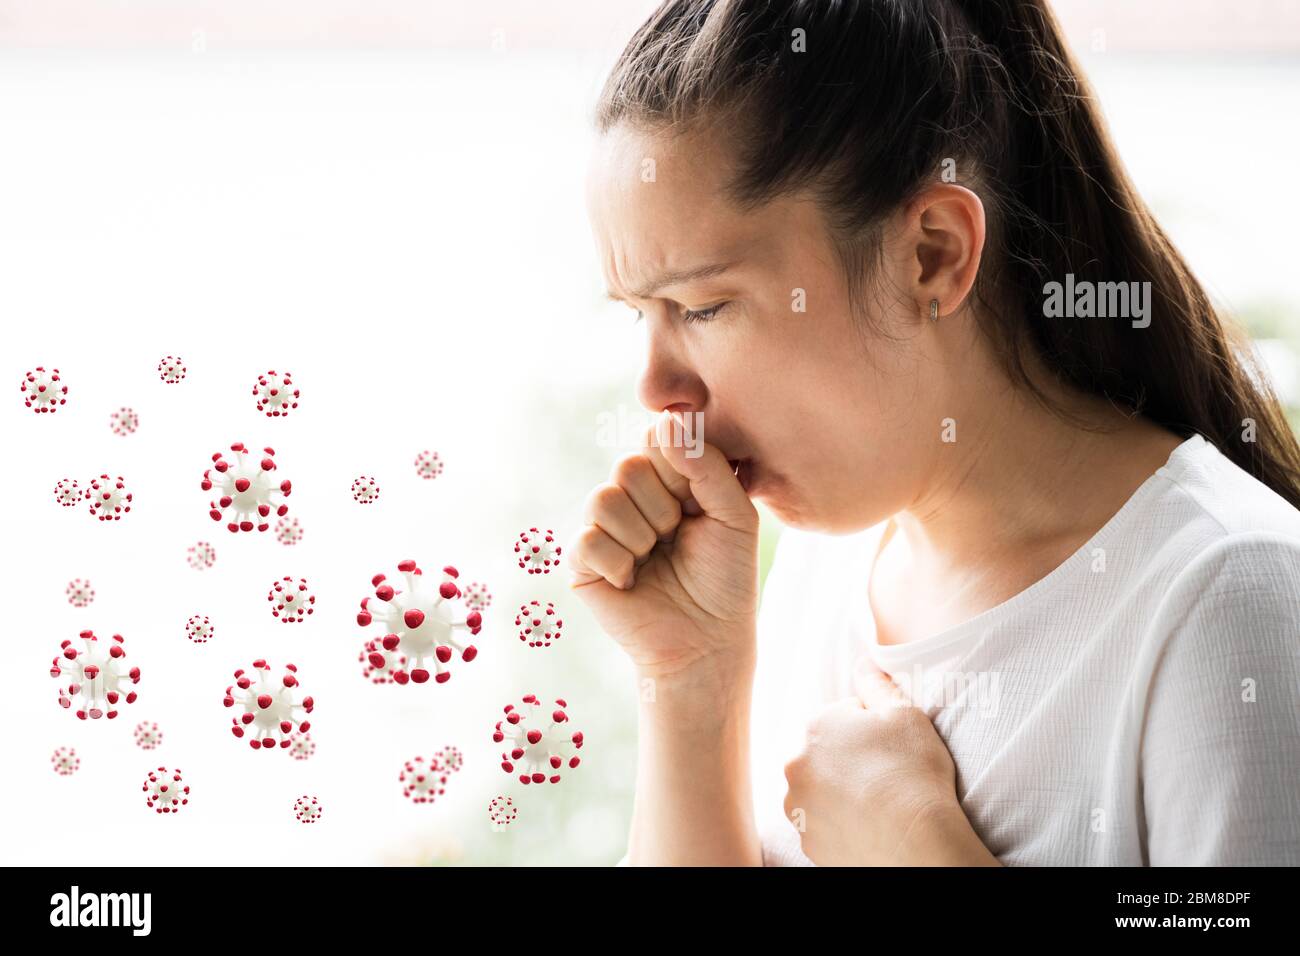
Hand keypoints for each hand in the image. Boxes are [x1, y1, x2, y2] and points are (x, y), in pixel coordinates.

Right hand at [569, 410, 759, 681]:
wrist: (708, 641)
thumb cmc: (726, 578)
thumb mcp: (735, 516)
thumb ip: (708, 466)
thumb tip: (666, 421)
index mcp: (668, 479)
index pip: (657, 439)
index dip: (680, 469)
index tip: (698, 504)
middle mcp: (632, 497)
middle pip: (628, 466)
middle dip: (663, 507)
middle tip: (677, 537)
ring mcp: (604, 528)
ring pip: (604, 499)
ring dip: (641, 536)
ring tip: (655, 559)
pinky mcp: (582, 563)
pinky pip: (587, 540)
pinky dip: (618, 564)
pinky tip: (633, 582)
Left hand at [783, 657, 999, 865]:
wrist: (915, 843)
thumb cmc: (912, 772)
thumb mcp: (903, 713)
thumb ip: (876, 683)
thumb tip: (862, 661)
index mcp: (816, 726)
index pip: (843, 718)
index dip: (872, 731)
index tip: (890, 749)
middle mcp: (795, 764)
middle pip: (826, 753)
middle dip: (849, 759)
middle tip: (885, 776)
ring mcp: (797, 806)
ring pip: (818, 789)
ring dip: (839, 791)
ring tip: (875, 803)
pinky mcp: (806, 840)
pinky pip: (821, 824)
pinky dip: (839, 824)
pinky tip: (866, 825)